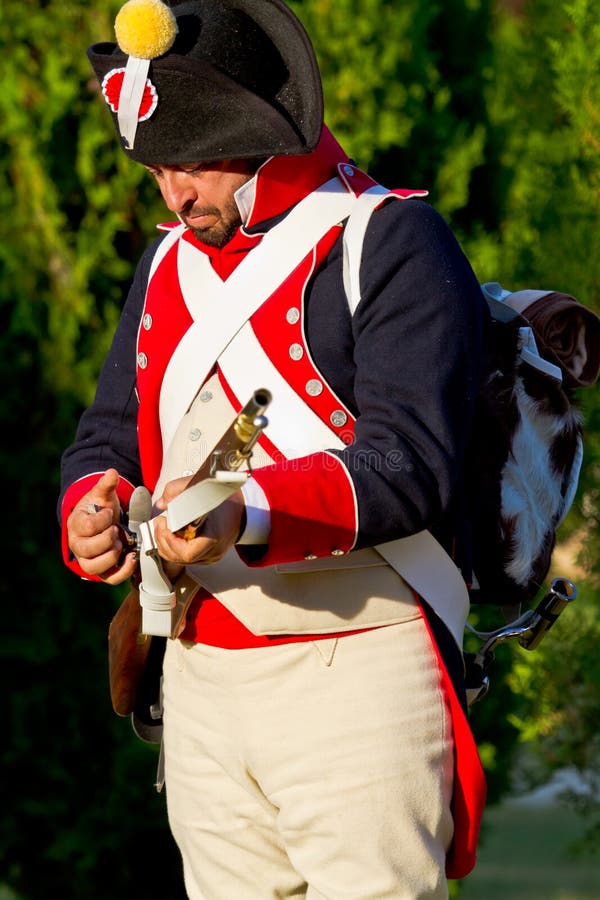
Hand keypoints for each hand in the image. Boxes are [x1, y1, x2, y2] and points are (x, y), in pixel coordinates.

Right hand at [66, 469, 137, 584]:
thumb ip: (106, 484)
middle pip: (89, 549)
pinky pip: (110, 578)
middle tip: (116, 529)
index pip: (87, 526)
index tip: (110, 513)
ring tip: (120, 542)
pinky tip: (132, 557)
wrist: (102, 523)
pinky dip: (123, 571)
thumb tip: (112, 473)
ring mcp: (89, 561)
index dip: (103, 519)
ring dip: (113, 554)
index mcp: (76, 525)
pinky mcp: (102, 572)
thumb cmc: (100, 510)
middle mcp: (78, 546)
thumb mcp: (103, 495)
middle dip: (108, 538)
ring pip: (96, 567)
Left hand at [153, 477, 244, 565]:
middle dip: (163, 540)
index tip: (166, 524)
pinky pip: (184, 559)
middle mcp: (213, 551)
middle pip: (179, 558)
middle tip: (161, 523)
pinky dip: (172, 548)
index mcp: (214, 536)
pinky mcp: (206, 558)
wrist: (240, 511)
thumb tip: (162, 503)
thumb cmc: (223, 501)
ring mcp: (210, 556)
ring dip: (165, 544)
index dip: (171, 541)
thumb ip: (177, 489)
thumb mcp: (199, 486)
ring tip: (163, 528)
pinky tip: (171, 535)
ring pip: (178, 560)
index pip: (188, 552)